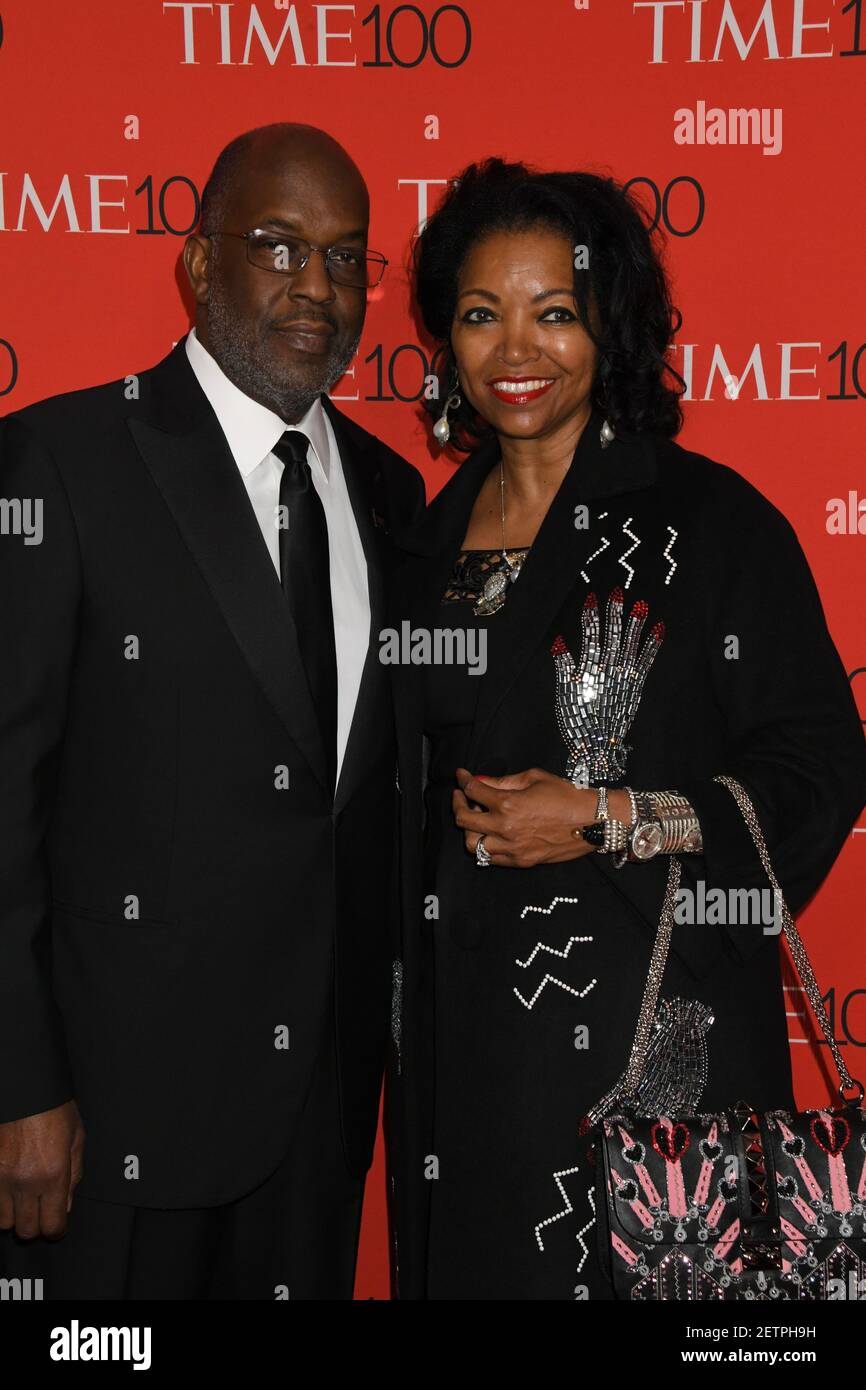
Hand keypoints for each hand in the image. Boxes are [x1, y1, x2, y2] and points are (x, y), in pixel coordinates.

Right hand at [0, 1100, 84, 1238]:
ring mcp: (0, 1177)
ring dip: (15, 1214)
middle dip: (36, 1225)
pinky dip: (0, 1202)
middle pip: (26, 1229)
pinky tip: (9, 1189)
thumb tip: (66, 1205)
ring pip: (3, 1221)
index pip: (52, 1225)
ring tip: (23, 1198)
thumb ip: (74, 1175)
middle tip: (41, 1210)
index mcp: (53, 1174)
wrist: (25, 1088)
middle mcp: (24, 1181)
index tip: (57, 1224)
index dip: (57, 1229)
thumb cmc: (54, 1108)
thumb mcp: (77, 1138)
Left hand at [452, 767, 630, 867]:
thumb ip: (503, 781)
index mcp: (508, 804)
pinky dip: (484, 846)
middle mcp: (505, 829)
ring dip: (469, 829)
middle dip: (458, 804)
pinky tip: (490, 835)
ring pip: (472, 844)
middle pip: (463, 819)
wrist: (592, 821)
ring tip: (476, 819)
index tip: (461, 776)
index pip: (473, 791)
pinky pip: (490, 859)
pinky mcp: (521, 861)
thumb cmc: (567, 795)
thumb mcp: (534, 778)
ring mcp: (512, 849)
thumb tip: (481, 781)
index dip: (463, 780)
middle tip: (461, 797)